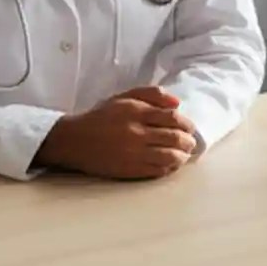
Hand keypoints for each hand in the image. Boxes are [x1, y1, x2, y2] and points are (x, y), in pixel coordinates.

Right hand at [34, 86, 197, 179]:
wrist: (75, 140)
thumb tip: (177, 104)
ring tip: (184, 154)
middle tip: (191, 143)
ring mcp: (133, 153)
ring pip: (169, 156)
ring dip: (182, 156)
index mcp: (136, 112)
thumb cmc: (102, 116)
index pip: (172, 118)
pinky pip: (157, 170)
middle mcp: (136, 132)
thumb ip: (152, 94)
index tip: (190, 127)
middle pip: (174, 138)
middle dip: (188, 141)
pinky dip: (169, 168)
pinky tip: (171, 164)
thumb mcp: (124, 97)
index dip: (186, 124)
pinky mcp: (129, 169)